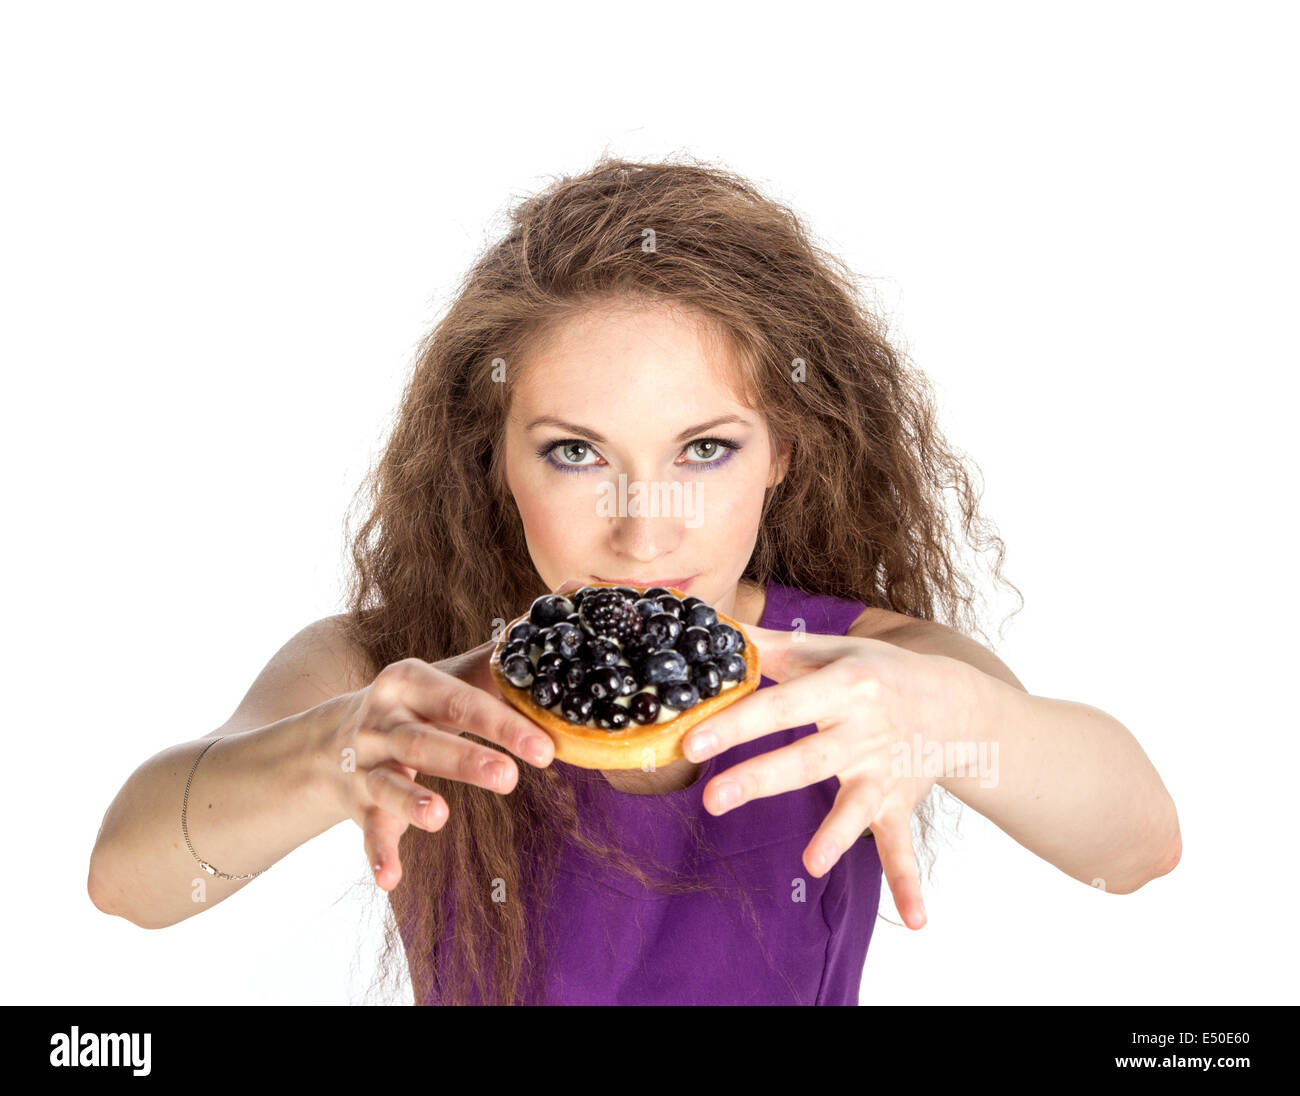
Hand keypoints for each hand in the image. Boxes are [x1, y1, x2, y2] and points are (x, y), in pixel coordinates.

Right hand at [331, 641, 554, 891]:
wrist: (333, 737)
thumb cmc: (414, 706)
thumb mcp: (445, 678)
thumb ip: (495, 662)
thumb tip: (553, 620)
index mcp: (411, 682)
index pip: (462, 700)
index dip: (504, 724)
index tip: (546, 748)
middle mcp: (383, 721)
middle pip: (425, 741)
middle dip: (465, 760)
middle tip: (508, 778)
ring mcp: (366, 764)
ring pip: (389, 784)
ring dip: (411, 801)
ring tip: (439, 817)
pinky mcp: (356, 803)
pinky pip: (367, 829)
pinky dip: (377, 853)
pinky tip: (389, 878)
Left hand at [680, 624, 977, 929]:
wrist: (956, 704)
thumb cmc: (878, 674)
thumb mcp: (833, 651)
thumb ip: (773, 646)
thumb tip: (716, 630)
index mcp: (842, 688)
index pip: (781, 705)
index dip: (736, 723)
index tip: (693, 742)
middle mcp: (862, 732)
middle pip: (805, 759)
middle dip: (759, 779)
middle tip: (712, 799)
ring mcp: (883, 773)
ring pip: (854, 806)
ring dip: (837, 835)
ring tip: (813, 864)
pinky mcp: (900, 804)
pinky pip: (903, 846)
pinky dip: (910, 882)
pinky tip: (915, 920)